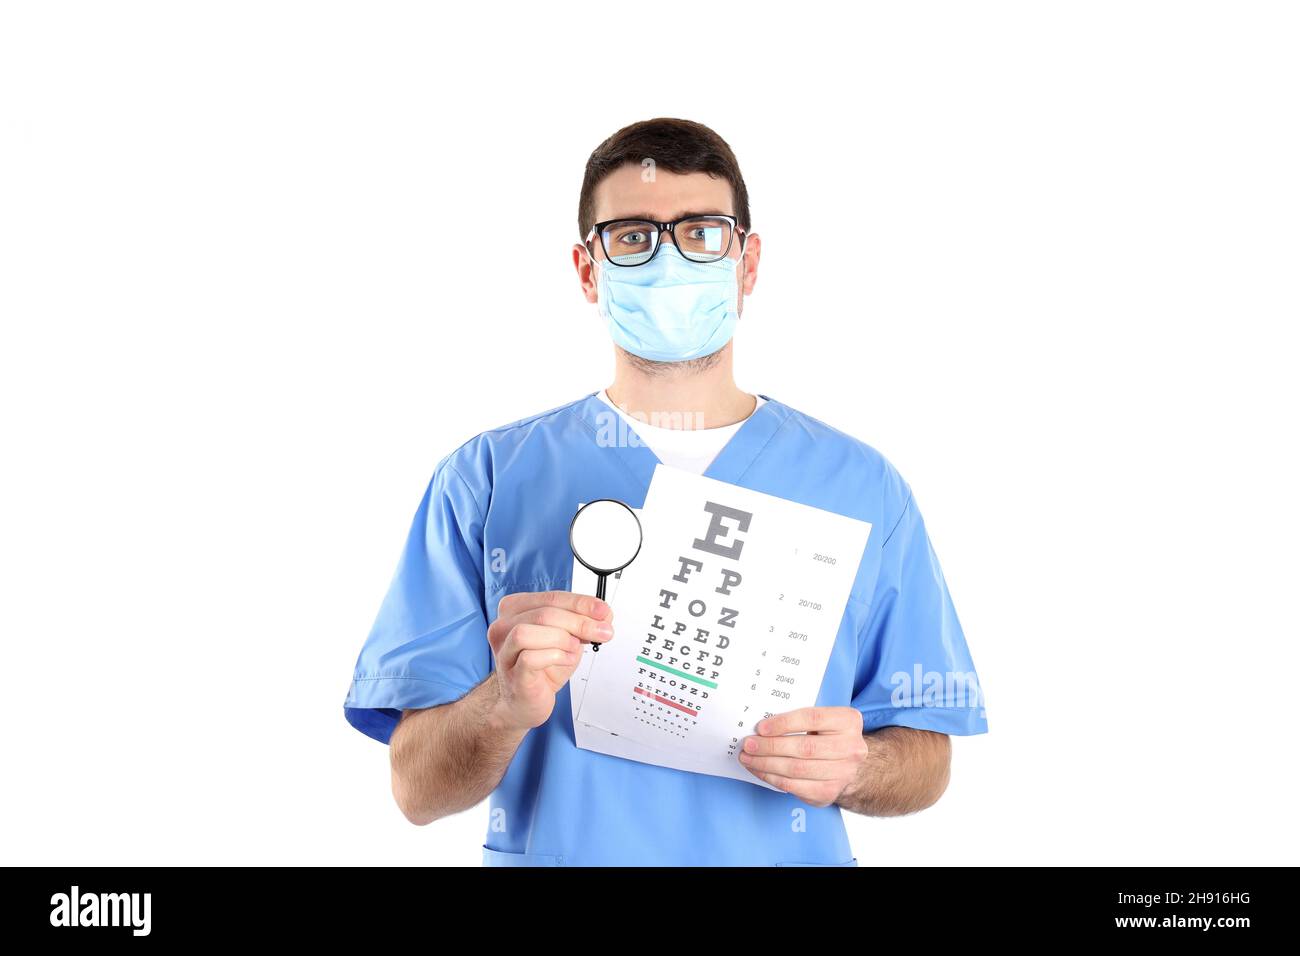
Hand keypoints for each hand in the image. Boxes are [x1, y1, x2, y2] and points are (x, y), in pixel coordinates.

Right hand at [487, 590, 613, 731]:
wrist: (525, 701)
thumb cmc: (542, 668)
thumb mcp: (567, 639)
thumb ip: (582, 623)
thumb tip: (604, 614)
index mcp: (516, 609)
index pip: (551, 597)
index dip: (580, 603)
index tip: (603, 611)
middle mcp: (503, 627)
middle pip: (543, 613)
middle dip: (579, 621)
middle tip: (602, 631)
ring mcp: (505, 651)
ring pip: (528, 632)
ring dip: (560, 638)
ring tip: (575, 648)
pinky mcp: (511, 673)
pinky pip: (529, 658)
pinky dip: (555, 656)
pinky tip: (566, 659)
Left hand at [737, 706, 868, 806]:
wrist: (849, 764)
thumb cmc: (828, 736)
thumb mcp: (823, 720)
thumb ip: (800, 719)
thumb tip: (763, 727)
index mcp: (847, 721)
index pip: (812, 718)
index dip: (784, 723)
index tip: (761, 728)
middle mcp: (850, 748)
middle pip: (804, 747)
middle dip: (770, 746)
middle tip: (749, 744)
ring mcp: (842, 773)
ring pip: (797, 769)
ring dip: (766, 764)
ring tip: (748, 758)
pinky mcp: (828, 792)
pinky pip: (794, 786)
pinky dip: (772, 778)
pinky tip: (760, 771)